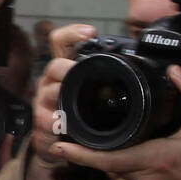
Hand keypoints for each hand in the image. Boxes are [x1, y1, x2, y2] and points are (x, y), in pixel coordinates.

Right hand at [29, 23, 97, 168]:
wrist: (61, 147)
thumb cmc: (81, 116)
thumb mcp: (91, 93)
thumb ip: (108, 78)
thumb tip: (139, 65)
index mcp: (65, 70)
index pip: (62, 41)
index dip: (73, 33)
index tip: (90, 32)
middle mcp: (51, 81)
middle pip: (54, 66)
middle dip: (66, 68)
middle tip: (75, 71)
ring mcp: (44, 102)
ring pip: (49, 93)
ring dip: (60, 98)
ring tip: (71, 102)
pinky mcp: (41, 124)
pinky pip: (45, 121)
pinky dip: (55, 124)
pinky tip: (62, 127)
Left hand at [52, 65, 180, 179]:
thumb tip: (175, 70)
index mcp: (155, 159)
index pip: (107, 158)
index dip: (80, 152)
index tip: (58, 142)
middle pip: (105, 164)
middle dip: (94, 150)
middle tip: (82, 132)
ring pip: (111, 177)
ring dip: (108, 162)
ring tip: (109, 144)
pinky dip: (119, 175)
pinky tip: (127, 162)